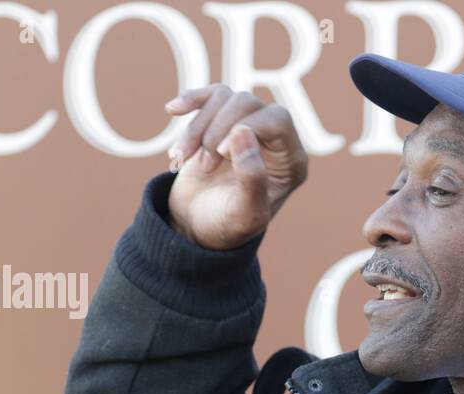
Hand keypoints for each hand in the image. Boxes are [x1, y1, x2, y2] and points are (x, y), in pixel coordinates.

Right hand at [164, 86, 308, 249]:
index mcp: (291, 162)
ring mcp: (249, 128)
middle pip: (248, 104)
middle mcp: (274, 141)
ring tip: (182, 159)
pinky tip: (172, 111)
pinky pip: (211, 96)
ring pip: (225, 99)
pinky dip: (190, 101)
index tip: (220, 154)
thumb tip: (243, 131)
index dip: (246, 128)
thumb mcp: (244, 216)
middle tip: (204, 167)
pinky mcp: (223, 122)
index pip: (277, 120)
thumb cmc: (226, 227)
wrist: (196, 227)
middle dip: (217, 131)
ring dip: (198, 128)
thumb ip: (252, 178)